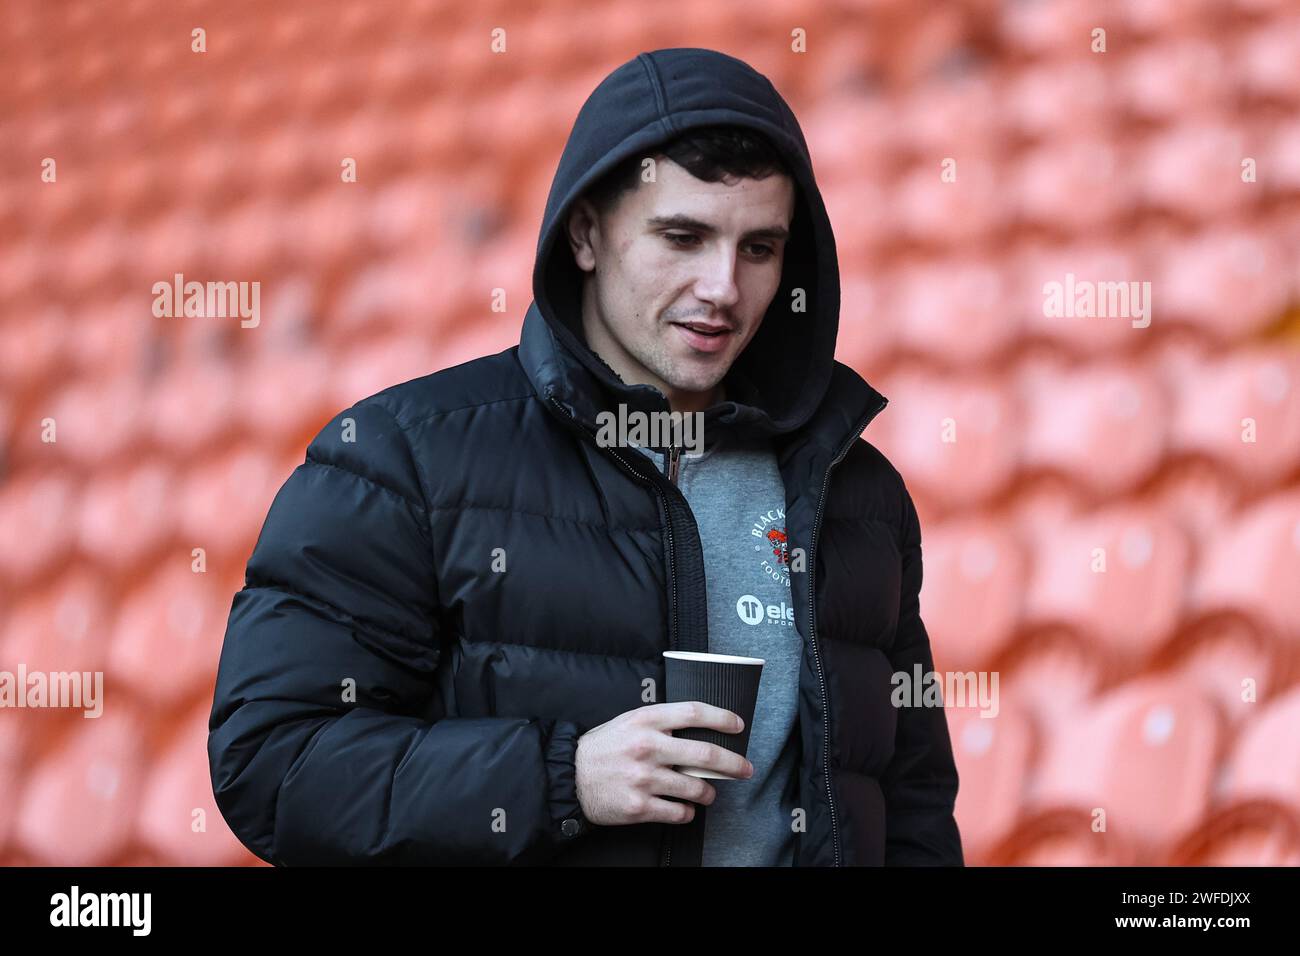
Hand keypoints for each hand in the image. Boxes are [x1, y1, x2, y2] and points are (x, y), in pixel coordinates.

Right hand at [574, 701, 753, 825]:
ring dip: (709, 792)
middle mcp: (647, 747)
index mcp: (646, 721)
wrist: (569, 777)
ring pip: (696, 788)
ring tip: (708, 792)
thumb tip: (698, 729)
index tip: (738, 725)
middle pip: (705, 754)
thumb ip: (661, 722)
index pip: (694, 713)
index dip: (722, 718)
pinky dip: (688, 812)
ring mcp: (644, 779)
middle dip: (733, 764)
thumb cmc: (602, 748)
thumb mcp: (629, 721)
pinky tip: (684, 807)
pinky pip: (679, 812)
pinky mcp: (639, 806)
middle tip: (745, 769)